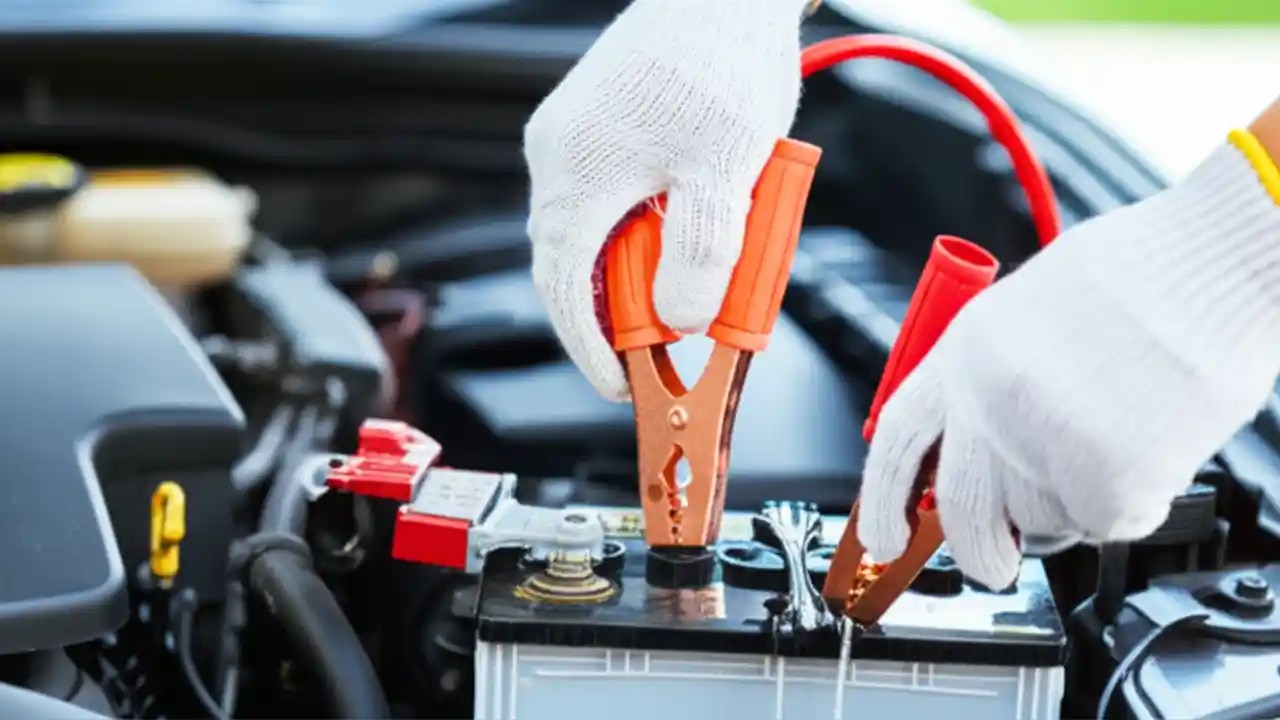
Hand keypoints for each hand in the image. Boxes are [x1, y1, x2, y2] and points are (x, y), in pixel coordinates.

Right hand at [523, 0, 810, 400]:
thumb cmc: (722, 60)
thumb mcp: (726, 170)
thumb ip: (703, 253)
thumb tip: (686, 320)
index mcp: (574, 174)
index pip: (565, 289)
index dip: (591, 350)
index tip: (622, 386)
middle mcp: (557, 158)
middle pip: (573, 265)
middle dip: (620, 312)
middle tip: (669, 338)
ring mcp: (570, 140)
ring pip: (591, 233)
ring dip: (636, 269)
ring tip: (690, 279)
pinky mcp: (593, 128)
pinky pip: (604, 200)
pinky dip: (639, 231)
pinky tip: (683, 226)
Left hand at [857, 142, 1279, 589]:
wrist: (1216, 260)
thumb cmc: (1142, 273)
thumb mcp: (1027, 313)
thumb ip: (991, 381)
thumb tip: (976, 448)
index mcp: (963, 353)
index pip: (896, 442)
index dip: (880, 500)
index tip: (880, 538)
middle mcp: (987, 402)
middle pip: (960, 512)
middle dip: (978, 553)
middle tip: (994, 565)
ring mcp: (1039, 442)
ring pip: (1042, 520)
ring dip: (1076, 503)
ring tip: (1117, 437)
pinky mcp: (1101, 477)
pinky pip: (1107, 523)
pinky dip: (1132, 502)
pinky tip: (1150, 447)